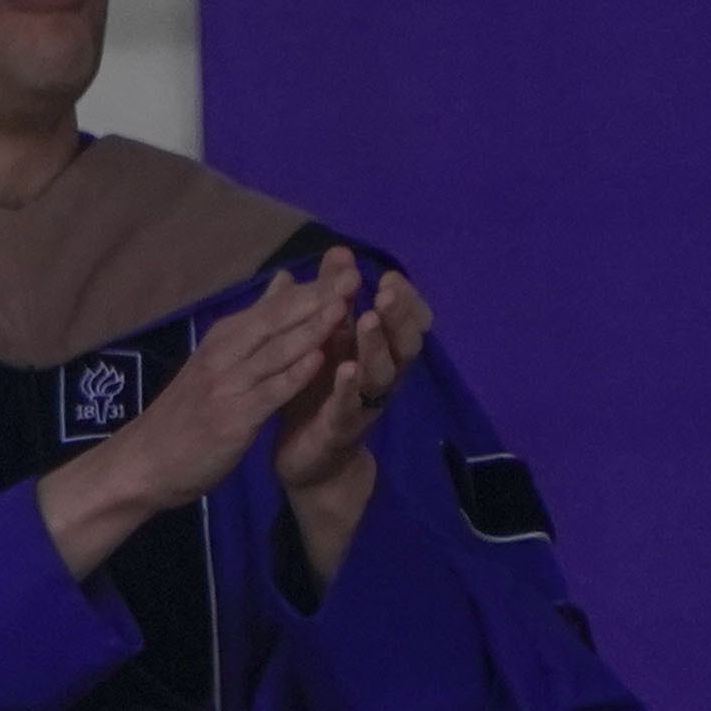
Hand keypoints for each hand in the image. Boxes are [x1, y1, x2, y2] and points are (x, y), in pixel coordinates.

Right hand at [31, 259, 354, 581]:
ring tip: (344, 307)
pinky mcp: (232, 418)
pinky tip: (320, 361)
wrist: (142, 464)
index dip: (314, 287)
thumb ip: (255, 324)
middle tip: (354, 275)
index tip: (349, 266)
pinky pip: (269, 392)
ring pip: (276, 351)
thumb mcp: (218, 360)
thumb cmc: (184, 415)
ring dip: (311, 329)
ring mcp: (227, 385)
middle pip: (277, 320)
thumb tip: (284, 280)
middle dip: (319, 298)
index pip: (276, 306)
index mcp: (224, 339)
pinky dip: (294, 375)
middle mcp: (224, 354)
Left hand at [269, 261, 433, 587]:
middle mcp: (381, 375)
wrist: (304, 457)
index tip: (392, 275)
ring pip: (382, 373)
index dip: (405, 300)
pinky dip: (351, 387)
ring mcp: (366, 403)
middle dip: (398, 315)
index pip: (405, 321)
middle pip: (404, 343)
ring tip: (367, 320)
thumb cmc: (316, 391)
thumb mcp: (322, 339)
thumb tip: (339, 252)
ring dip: (376, 345)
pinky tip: (346, 369)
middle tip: (388, 291)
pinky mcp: (343, 428)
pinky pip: (352, 407)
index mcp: (376, 351)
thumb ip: (331, 299)